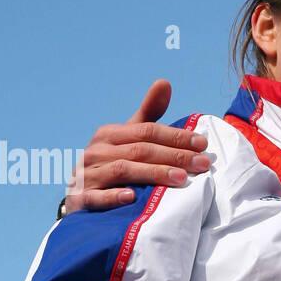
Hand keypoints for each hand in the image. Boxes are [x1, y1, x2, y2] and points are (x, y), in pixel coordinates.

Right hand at [64, 80, 210, 212]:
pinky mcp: (81, 198)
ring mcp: (87, 175)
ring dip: (153, 173)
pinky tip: (131, 198)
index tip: (203, 143)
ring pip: (123, 170)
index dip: (176, 136)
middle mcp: (97, 151)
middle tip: (202, 163)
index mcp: (109, 134)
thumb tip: (164, 82)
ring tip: (181, 178)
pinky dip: (113, 197)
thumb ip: (147, 114)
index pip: (147, 131)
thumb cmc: (111, 163)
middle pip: (140, 150)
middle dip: (174, 156)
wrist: (78, 194)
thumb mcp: (127, 138)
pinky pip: (96, 197)